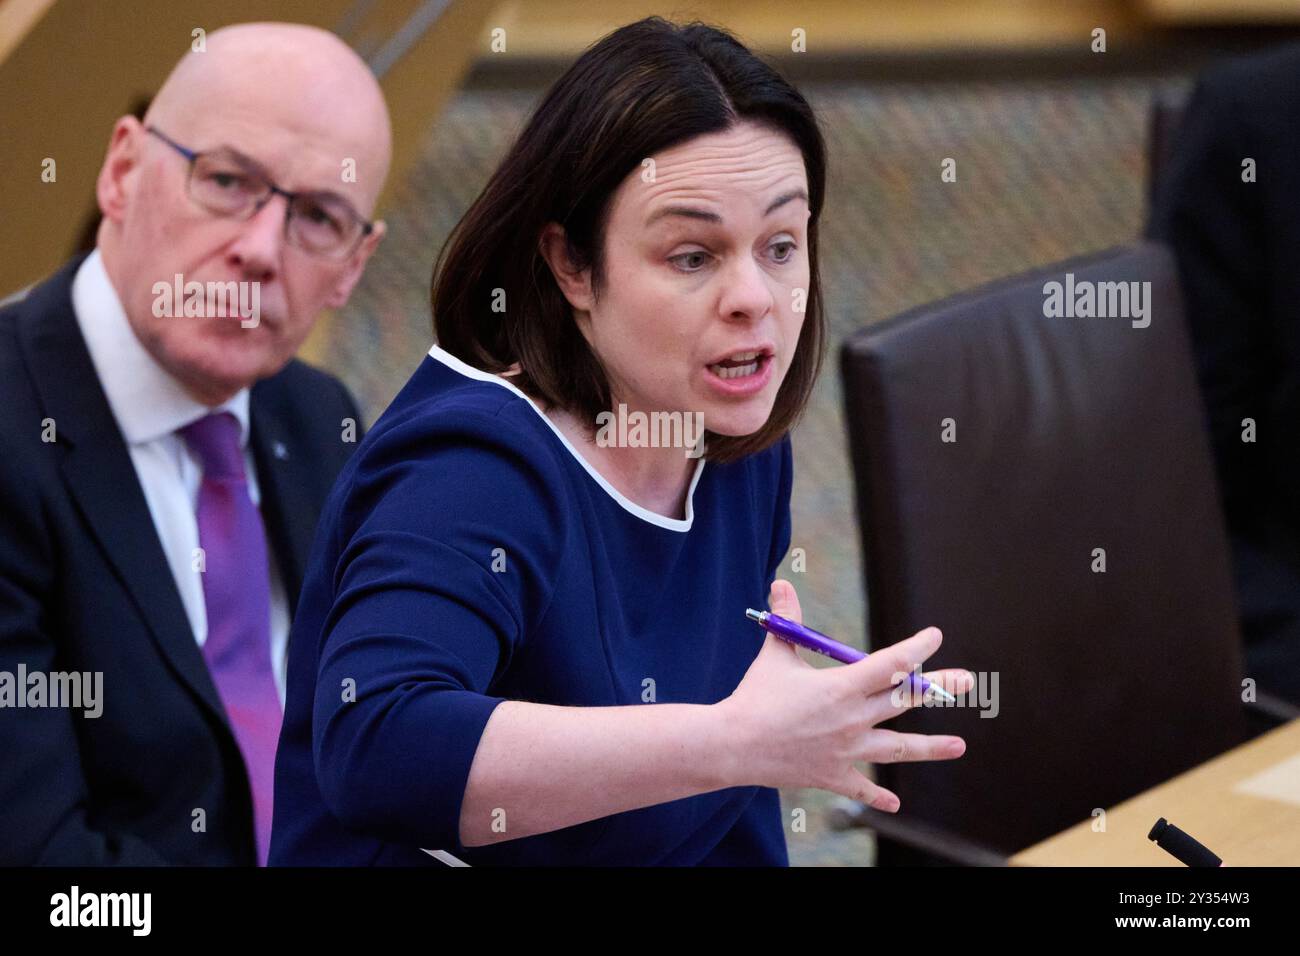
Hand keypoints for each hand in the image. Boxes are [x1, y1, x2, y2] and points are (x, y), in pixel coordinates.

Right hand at [718, 578, 971, 811]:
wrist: (732, 746)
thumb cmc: (753, 697)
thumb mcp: (774, 654)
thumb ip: (786, 620)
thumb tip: (782, 584)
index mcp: (841, 687)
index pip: (890, 663)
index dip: (917, 648)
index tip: (934, 636)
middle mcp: (851, 719)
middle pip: (905, 701)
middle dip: (939, 688)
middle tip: (968, 681)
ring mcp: (845, 750)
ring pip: (897, 748)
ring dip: (930, 749)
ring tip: (958, 746)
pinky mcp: (832, 774)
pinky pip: (861, 787)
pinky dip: (877, 796)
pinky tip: (895, 803)